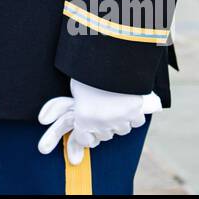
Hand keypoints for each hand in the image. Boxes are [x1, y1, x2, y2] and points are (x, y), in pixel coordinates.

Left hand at [37, 79, 160, 164]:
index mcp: (83, 119)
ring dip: (120, 120)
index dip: (87, 134)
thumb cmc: (88, 72)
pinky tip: (129, 103)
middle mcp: (102, 123)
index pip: (86, 140)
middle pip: (105, 136)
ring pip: (122, 130)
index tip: (88, 126)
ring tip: (116, 104)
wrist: (110, 57)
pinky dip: (135, 115)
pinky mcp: (136, 112)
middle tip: (104, 110)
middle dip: (104, 126)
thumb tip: (61, 116)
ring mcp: (120, 119)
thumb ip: (74, 106)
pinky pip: (137, 121)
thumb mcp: (75, 89)